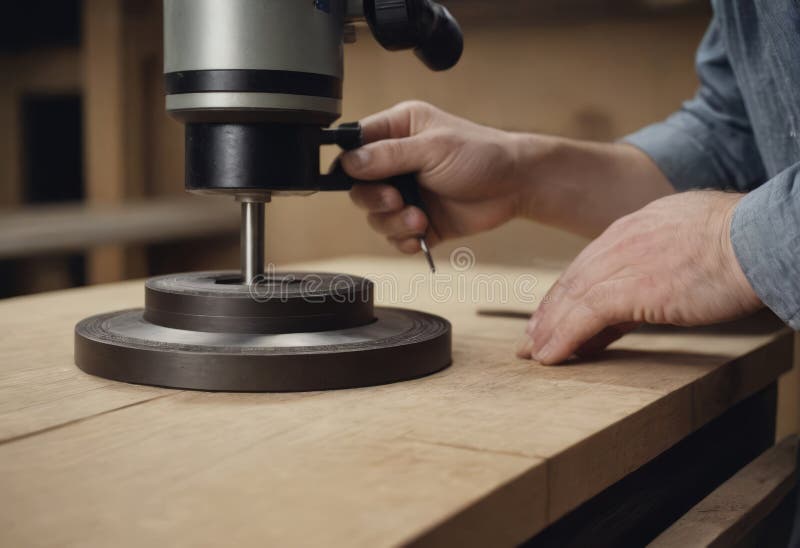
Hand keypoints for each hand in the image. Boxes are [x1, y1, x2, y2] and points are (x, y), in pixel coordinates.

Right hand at [341, 101, 529, 252]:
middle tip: (396, 199)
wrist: (516, 185)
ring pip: (376, 216)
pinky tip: (421, 233)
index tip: (359, 176)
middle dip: (374, 199)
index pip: (356, 145)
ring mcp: (409, 193)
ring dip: (393, 223)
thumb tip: (350, 161)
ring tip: (419, 219)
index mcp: (398, 130)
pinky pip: (396, 237)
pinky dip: (404, 240)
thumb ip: (389, 155)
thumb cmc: (482, 154)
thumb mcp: (432, 148)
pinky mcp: (421, 220)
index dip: (351, 163)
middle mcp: (398, 162)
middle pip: (359, 187)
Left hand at [517, 191, 762, 363]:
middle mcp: (620, 241)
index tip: (555, 313)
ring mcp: (623, 263)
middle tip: (531, 338)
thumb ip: (663, 258)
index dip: (569, 292)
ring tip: (534, 355)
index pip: (590, 263)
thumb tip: (653, 287)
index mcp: (635, 226)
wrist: (759, 238)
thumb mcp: (691, 240)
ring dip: (548, 330)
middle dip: (549, 312)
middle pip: (573, 280)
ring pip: (572, 300)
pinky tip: (550, 357)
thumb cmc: (741, 242)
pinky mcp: (629, 289)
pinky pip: (583, 317)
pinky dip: (563, 338)